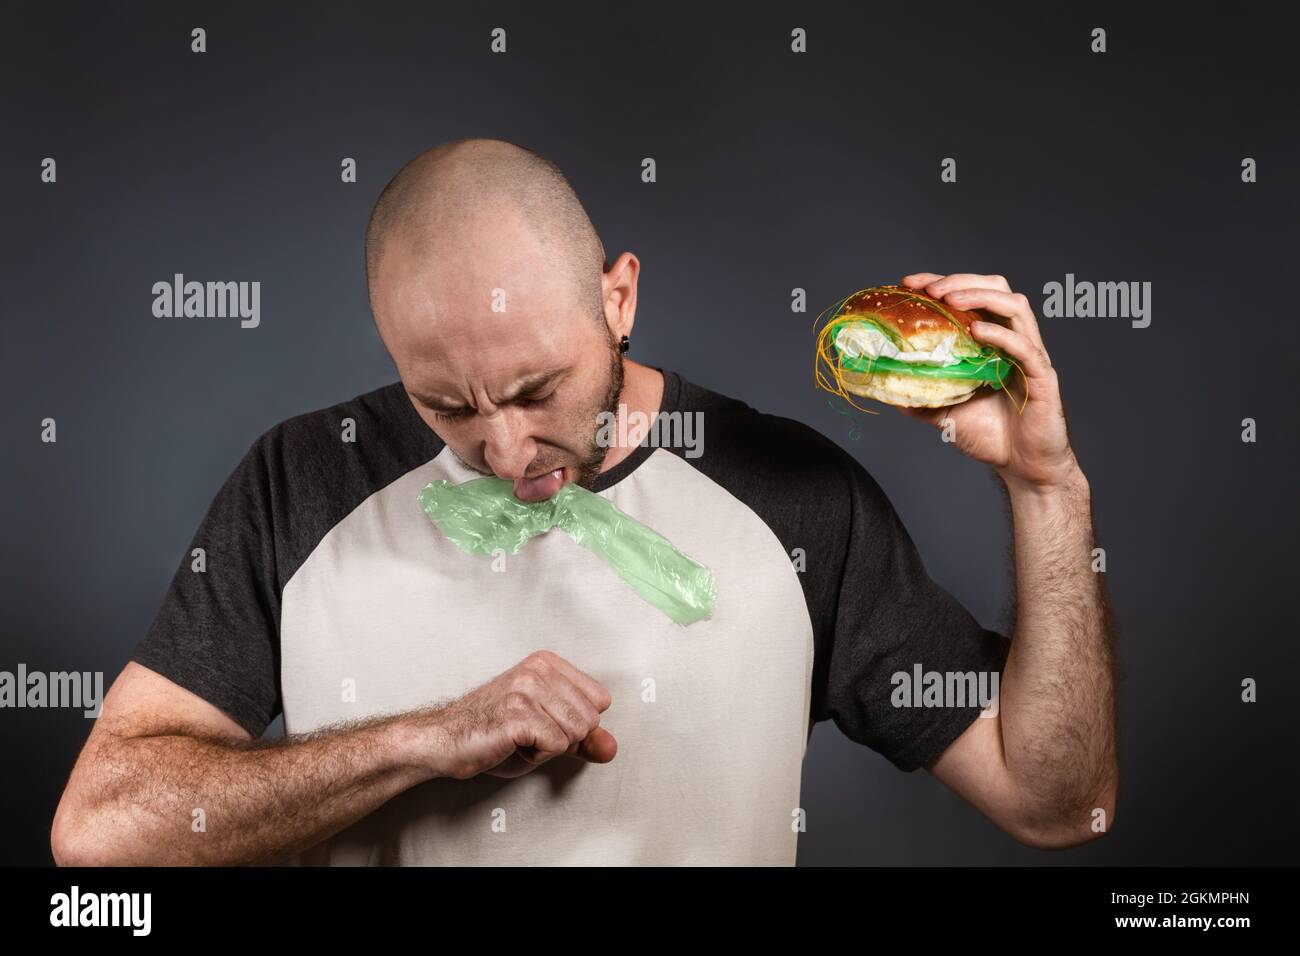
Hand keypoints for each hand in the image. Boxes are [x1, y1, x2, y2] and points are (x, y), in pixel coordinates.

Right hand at [428, 650, 617, 779]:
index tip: (541, 723)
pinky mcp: (518, 713)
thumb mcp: (546, 733)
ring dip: (549, 747)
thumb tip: (612, 747)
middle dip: (564, 738)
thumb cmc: (493, 734)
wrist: (444, 741)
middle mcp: (538, 668)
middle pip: (590, 719)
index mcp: (547, 663)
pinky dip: (537, 755)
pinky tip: (511, 744)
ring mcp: (527, 688)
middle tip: (527, 734)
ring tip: (519, 738)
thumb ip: (583, 739)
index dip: (576, 724)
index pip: (600, 701)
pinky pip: (557, 745)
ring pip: (576, 733)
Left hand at [896, 272, 1082, 492]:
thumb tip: (887, 385)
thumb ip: (922, 395)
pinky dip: (1001, 335)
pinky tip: (978, 331)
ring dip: (981, 296)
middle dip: (961, 281)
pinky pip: (1025, 347)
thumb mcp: (945, 412)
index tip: (909, 283)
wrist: (1023, 467)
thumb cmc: (992, 436)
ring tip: (951, 298)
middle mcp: (1013, 340)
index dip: (942, 283)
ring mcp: (1031, 356)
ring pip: (1016, 307)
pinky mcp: (1043, 377)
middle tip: (930, 288)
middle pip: (997, 288)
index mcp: (992, 341)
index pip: (971, 297)